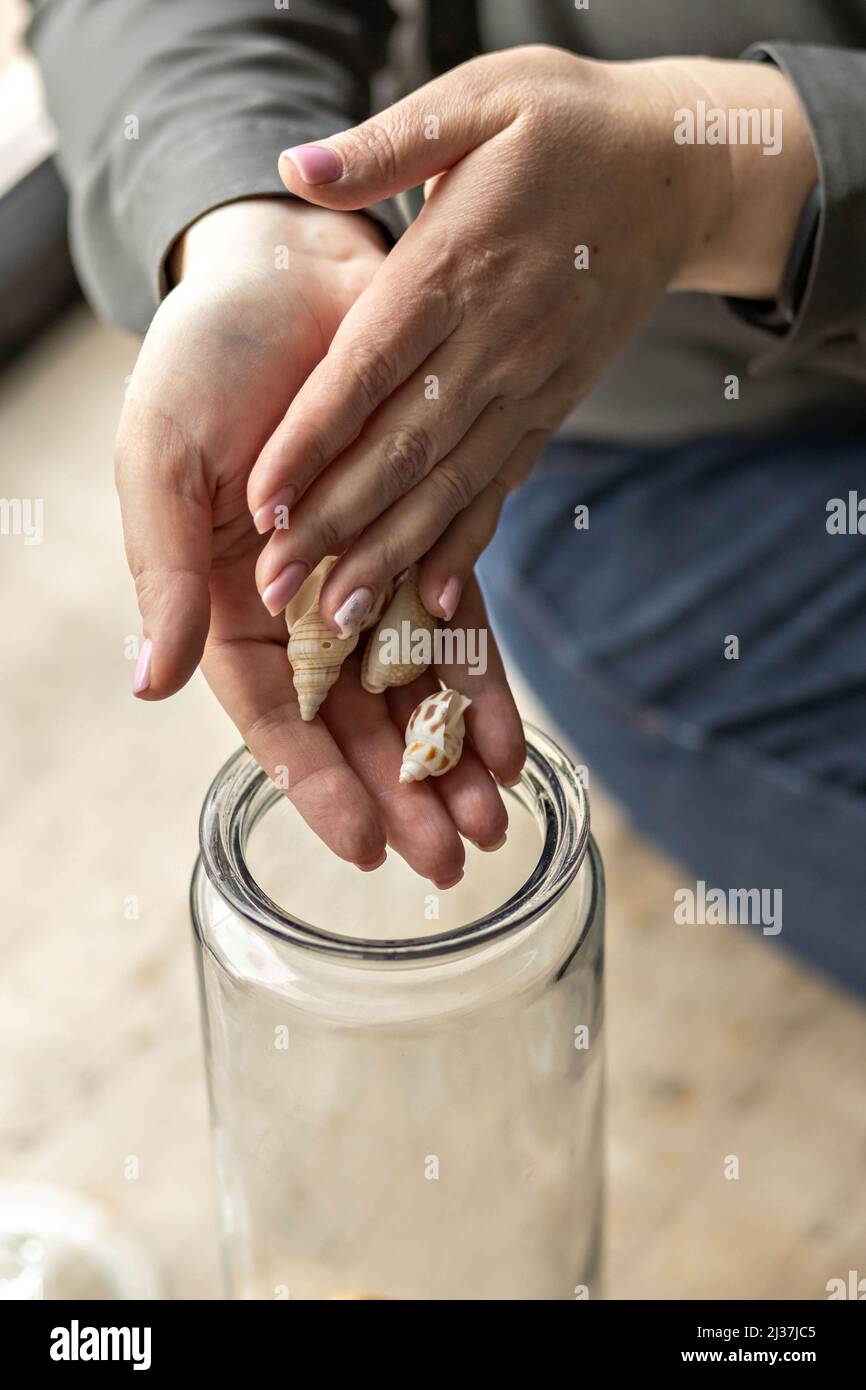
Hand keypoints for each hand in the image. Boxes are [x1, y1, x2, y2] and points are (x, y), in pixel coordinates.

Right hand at [116, 198, 522, 883]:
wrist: (293, 270)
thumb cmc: (203, 363)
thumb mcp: (161, 465)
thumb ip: (167, 575)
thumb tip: (151, 686)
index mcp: (229, 605)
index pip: (273, 719)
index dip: (315, 785)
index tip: (362, 848)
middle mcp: (303, 609)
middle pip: (355, 725)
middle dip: (402, 794)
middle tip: (450, 863)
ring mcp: (370, 580)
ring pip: (414, 692)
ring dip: (451, 761)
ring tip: (496, 822)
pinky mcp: (428, 540)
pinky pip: (462, 630)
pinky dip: (484, 688)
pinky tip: (513, 745)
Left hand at [247, 46, 816, 631]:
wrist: (678, 170)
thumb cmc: (566, 124)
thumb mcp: (478, 98)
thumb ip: (386, 142)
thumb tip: (295, 167)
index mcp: (457, 265)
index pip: (368, 367)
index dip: (313, 437)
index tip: (260, 499)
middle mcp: (494, 339)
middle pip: (401, 447)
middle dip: (334, 523)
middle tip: (276, 587)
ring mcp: (529, 382)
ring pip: (449, 482)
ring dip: (391, 552)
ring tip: (339, 614)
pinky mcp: (552, 404)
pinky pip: (504, 483)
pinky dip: (467, 541)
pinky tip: (432, 595)